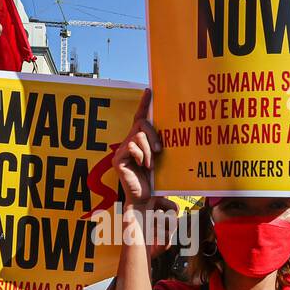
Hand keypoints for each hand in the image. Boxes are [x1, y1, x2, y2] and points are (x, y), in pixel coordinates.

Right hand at [111, 89, 157, 208]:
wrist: (145, 199)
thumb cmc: (155, 181)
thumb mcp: (161, 159)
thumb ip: (160, 145)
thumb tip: (171, 130)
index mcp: (139, 140)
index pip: (140, 118)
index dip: (144, 103)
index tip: (149, 90)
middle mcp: (129, 142)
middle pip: (141, 123)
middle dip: (153, 134)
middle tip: (160, 150)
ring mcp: (122, 150)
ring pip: (138, 136)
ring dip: (148, 150)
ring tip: (151, 164)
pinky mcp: (118, 158)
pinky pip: (132, 147)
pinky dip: (141, 155)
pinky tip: (143, 165)